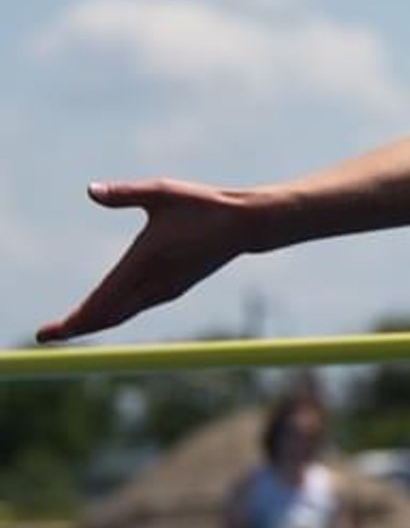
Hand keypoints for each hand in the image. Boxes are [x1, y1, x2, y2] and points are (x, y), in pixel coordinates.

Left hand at [37, 179, 254, 342]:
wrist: (246, 225)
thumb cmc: (204, 205)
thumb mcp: (162, 191)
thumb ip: (124, 192)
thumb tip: (90, 191)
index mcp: (145, 262)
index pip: (102, 300)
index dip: (73, 320)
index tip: (49, 333)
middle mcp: (153, 282)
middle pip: (107, 316)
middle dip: (75, 328)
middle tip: (44, 336)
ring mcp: (165, 289)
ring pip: (121, 314)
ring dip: (94, 322)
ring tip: (67, 328)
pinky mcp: (172, 288)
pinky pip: (134, 309)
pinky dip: (113, 314)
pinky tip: (103, 314)